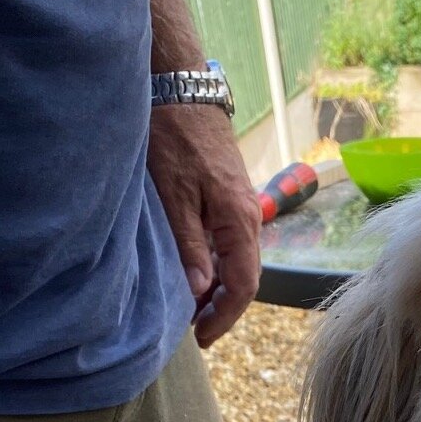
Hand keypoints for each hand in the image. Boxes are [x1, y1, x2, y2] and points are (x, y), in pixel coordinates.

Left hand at [147, 104, 261, 346]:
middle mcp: (248, 216)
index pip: (242, 285)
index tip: (201, 338)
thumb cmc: (174, 133)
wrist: (181, 83)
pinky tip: (195, 272)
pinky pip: (228, 243)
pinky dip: (215, 266)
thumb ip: (189, 244)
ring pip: (236, 261)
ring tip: (192, 307)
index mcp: (239, 220)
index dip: (223, 317)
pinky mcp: (227, 195)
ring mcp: (240, 205)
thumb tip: (200, 291)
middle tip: (193, 329)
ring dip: (218, 288)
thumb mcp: (173, 194)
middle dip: (221, 308)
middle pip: (244, 277)